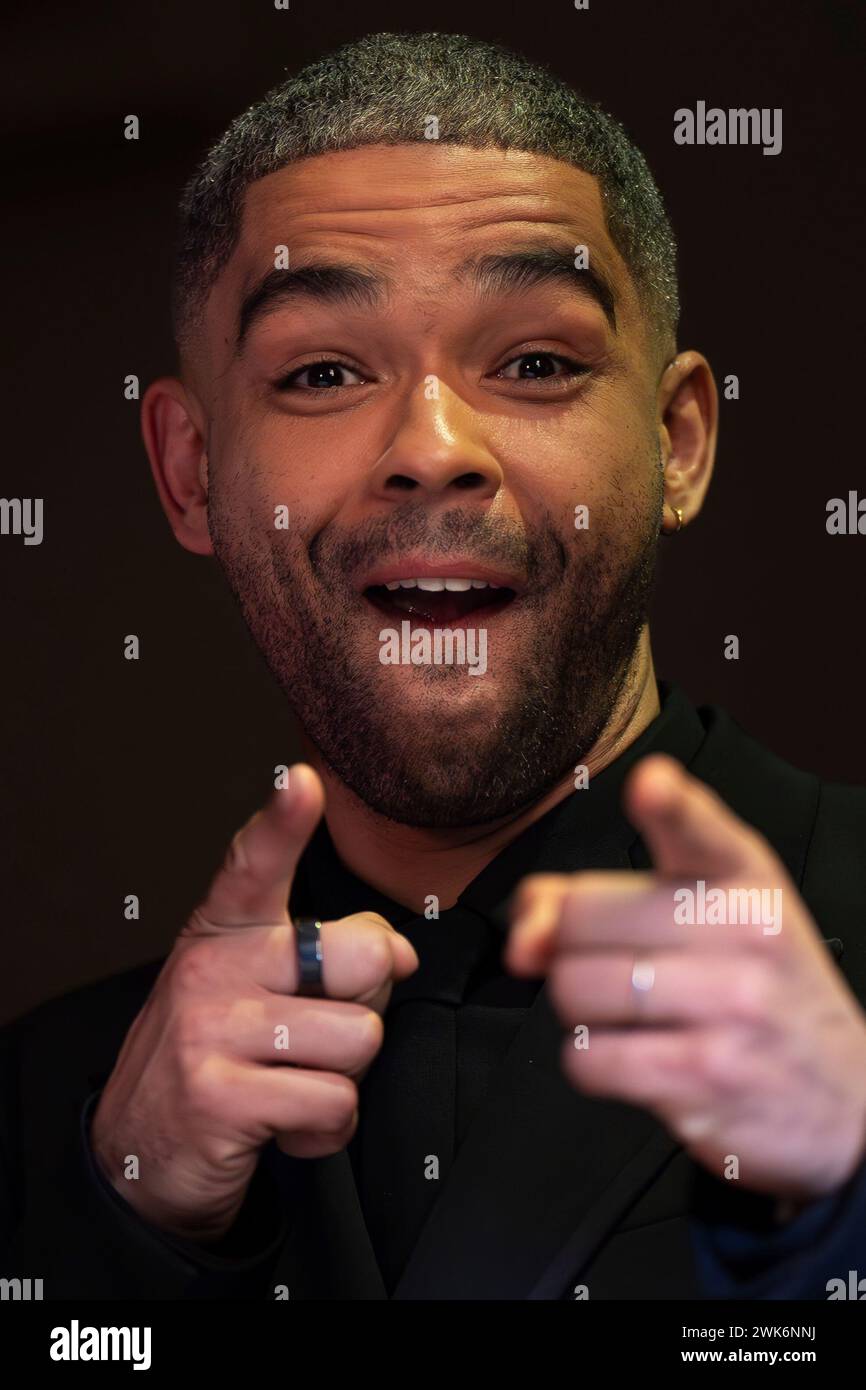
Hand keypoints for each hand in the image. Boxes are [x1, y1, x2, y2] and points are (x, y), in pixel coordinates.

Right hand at [90, 764, 417, 1241]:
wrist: (137, 1151)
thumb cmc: (216, 1055)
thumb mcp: (255, 988)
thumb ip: (329, 954)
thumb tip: (400, 952)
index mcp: (225, 931)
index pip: (255, 863)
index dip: (284, 822)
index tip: (303, 782)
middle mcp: (213, 968)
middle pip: (361, 960)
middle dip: (366, 1007)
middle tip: (317, 1035)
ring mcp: (210, 1030)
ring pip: (359, 1040)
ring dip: (343, 1080)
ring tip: (291, 1083)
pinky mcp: (219, 1097)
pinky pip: (333, 1104)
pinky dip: (324, 1129)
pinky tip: (282, 1126)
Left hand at [506, 754, 865, 1202]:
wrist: (844, 1096)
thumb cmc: (758, 991)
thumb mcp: (708, 921)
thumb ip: (604, 899)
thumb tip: (525, 932)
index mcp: (743, 879)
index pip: (700, 828)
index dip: (669, 802)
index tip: (651, 785)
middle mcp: (742, 933)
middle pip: (581, 918)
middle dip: (573, 950)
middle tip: (619, 968)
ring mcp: (730, 1005)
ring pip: (575, 988)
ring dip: (581, 1011)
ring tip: (633, 1017)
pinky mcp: (706, 1075)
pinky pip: (589, 1057)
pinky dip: (593, 1061)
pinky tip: (638, 1056)